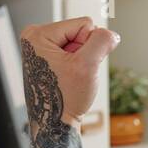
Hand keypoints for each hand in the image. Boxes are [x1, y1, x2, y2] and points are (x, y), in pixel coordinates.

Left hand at [20, 18, 117, 147]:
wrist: (54, 123)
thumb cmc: (63, 98)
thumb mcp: (87, 67)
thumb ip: (101, 43)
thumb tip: (112, 34)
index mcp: (38, 34)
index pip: (83, 24)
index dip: (90, 45)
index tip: (78, 66)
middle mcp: (36, 37)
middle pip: (80, 33)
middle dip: (85, 53)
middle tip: (75, 74)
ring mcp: (40, 48)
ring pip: (78, 44)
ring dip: (82, 62)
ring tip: (71, 78)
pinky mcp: (46, 57)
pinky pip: (73, 54)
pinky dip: (77, 66)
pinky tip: (69, 79)